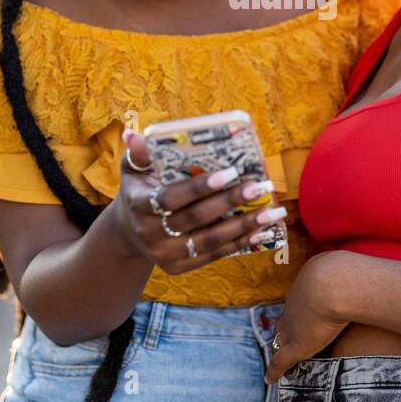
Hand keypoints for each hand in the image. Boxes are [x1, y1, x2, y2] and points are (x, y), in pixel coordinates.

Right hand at [112, 128, 287, 274]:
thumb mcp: (133, 169)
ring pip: (209, 241)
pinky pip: (213, 255)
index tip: (230, 172)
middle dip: (231, 201)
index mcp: (138, 204)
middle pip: (196, 218)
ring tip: (273, 212)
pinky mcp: (177, 267)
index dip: (200, 187)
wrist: (128, 233)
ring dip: (244, 226)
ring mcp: (164, 254)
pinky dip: (239, 244)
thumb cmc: (139, 190)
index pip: (171, 197)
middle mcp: (150, 232)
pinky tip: (261, 231)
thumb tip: (134, 134)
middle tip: (260, 187)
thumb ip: (138, 153)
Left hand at [264, 251, 350, 384]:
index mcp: (307, 285)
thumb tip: (373, 276)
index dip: (299, 312)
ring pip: (282, 339)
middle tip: (284, 338)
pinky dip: (275, 370)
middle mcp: (295, 305)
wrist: (335, 284)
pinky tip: (271, 379)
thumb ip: (355, 277)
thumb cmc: (348, 275)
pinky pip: (281, 360)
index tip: (301, 317)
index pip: (299, 302)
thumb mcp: (349, 270)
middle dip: (285, 329)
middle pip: (285, 321)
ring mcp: (294, 325)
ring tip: (279, 358)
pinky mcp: (297, 345)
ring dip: (281, 347)